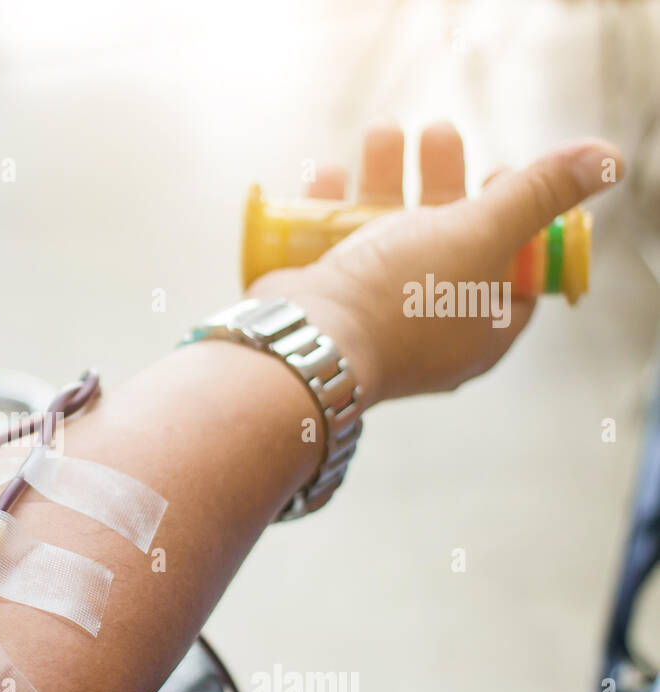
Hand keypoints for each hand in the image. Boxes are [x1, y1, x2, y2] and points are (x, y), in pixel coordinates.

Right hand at [246, 122, 623, 406]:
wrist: (306, 339)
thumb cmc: (401, 297)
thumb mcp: (481, 235)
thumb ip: (537, 194)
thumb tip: (605, 159)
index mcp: (476, 330)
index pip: (513, 274)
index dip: (513, 221)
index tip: (497, 177)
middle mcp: (425, 328)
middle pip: (444, 245)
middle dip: (440, 181)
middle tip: (437, 135)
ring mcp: (369, 319)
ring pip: (384, 239)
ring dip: (382, 179)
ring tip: (382, 131)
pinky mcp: (325, 307)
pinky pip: (332, 251)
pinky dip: (329, 208)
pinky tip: (328, 172)